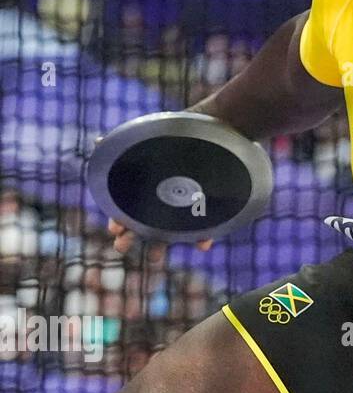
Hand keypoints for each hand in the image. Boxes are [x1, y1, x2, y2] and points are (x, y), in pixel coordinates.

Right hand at [95, 133, 213, 259]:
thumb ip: (126, 145)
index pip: (125, 211)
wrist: (211, 135)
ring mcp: (183, 209)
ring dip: (161, 245)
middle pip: (141, 226)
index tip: (114, 228)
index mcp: (145, 192)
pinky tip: (202, 244)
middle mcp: (161, 203)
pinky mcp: (207, 210)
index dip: (118, 221)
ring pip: (170, 233)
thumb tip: (100, 141)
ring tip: (153, 258)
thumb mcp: (152, 140)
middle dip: (128, 238)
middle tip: (120, 247)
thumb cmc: (177, 141)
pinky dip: (202, 237)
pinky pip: (205, 229)